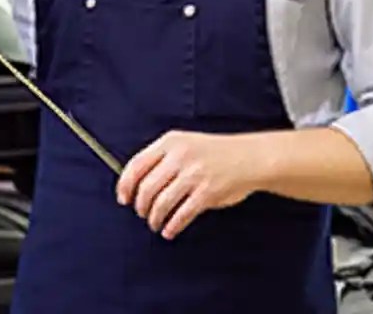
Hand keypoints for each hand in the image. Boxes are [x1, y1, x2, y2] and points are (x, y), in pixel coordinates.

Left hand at [115, 130, 264, 239]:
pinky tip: (169, 230)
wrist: (249, 157)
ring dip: (154, 219)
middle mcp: (180, 157)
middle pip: (146, 188)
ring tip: (155, 224)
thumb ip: (162, 158)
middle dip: (140, 207)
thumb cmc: (214, 153)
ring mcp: (194, 175)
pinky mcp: (207, 193)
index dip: (125, 185)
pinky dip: (172, 226)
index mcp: (170, 142)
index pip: (136, 165)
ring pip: (161, 203)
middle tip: (142, 214)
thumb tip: (135, 184)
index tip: (123, 199)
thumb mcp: (185, 143)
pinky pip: (181, 215)